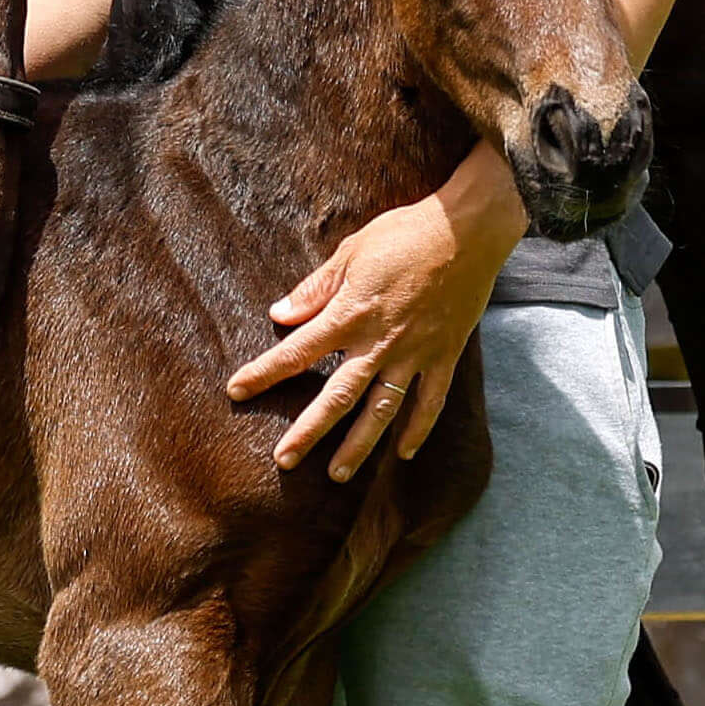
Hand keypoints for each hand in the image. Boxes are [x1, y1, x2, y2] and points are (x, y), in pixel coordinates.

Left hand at [226, 184, 512, 477]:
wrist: (468, 231)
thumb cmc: (405, 234)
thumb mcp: (350, 252)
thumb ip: (314, 289)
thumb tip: (278, 315)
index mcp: (350, 314)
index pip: (298, 352)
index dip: (264, 373)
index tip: (236, 391)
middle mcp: (380, 342)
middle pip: (337, 396)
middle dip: (308, 431)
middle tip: (284, 461)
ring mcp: (415, 353)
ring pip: (382, 410)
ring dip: (359, 446)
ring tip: (337, 474)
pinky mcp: (444, 356)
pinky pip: (431, 402)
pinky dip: (418, 429)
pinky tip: (404, 453)